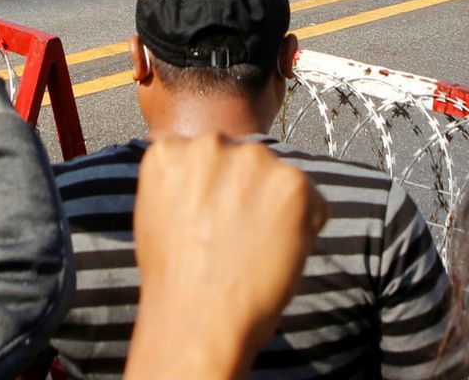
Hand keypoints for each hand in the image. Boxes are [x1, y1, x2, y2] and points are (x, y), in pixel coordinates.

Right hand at [125, 134, 327, 379]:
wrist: (198, 325)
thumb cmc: (175, 281)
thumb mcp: (155, 215)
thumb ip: (182, 182)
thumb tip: (208, 175)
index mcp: (171, 151)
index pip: (209, 156)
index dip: (217, 194)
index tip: (210, 225)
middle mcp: (211, 144)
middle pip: (246, 162)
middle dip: (248, 194)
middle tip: (235, 241)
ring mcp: (254, 160)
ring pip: (280, 180)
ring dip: (276, 209)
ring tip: (253, 251)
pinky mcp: (293, 184)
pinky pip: (313, 202)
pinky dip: (306, 228)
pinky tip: (276, 255)